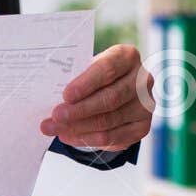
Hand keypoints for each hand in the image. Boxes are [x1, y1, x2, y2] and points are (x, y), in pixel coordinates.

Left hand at [39, 44, 153, 151]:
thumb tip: (50, 97)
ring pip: (110, 121)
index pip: (108, 69)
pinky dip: (88, 139)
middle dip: (79, 110)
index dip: (87, 83)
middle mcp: (142, 80)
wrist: (113, 88)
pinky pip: (114, 138)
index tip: (66, 95)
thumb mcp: (86, 68)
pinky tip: (69, 136)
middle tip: (56, 116)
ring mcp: (145, 105)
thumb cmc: (93, 75)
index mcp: (127, 57)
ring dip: (78, 127)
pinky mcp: (142, 127)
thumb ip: (74, 78)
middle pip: (110, 98)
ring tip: (54, 128)